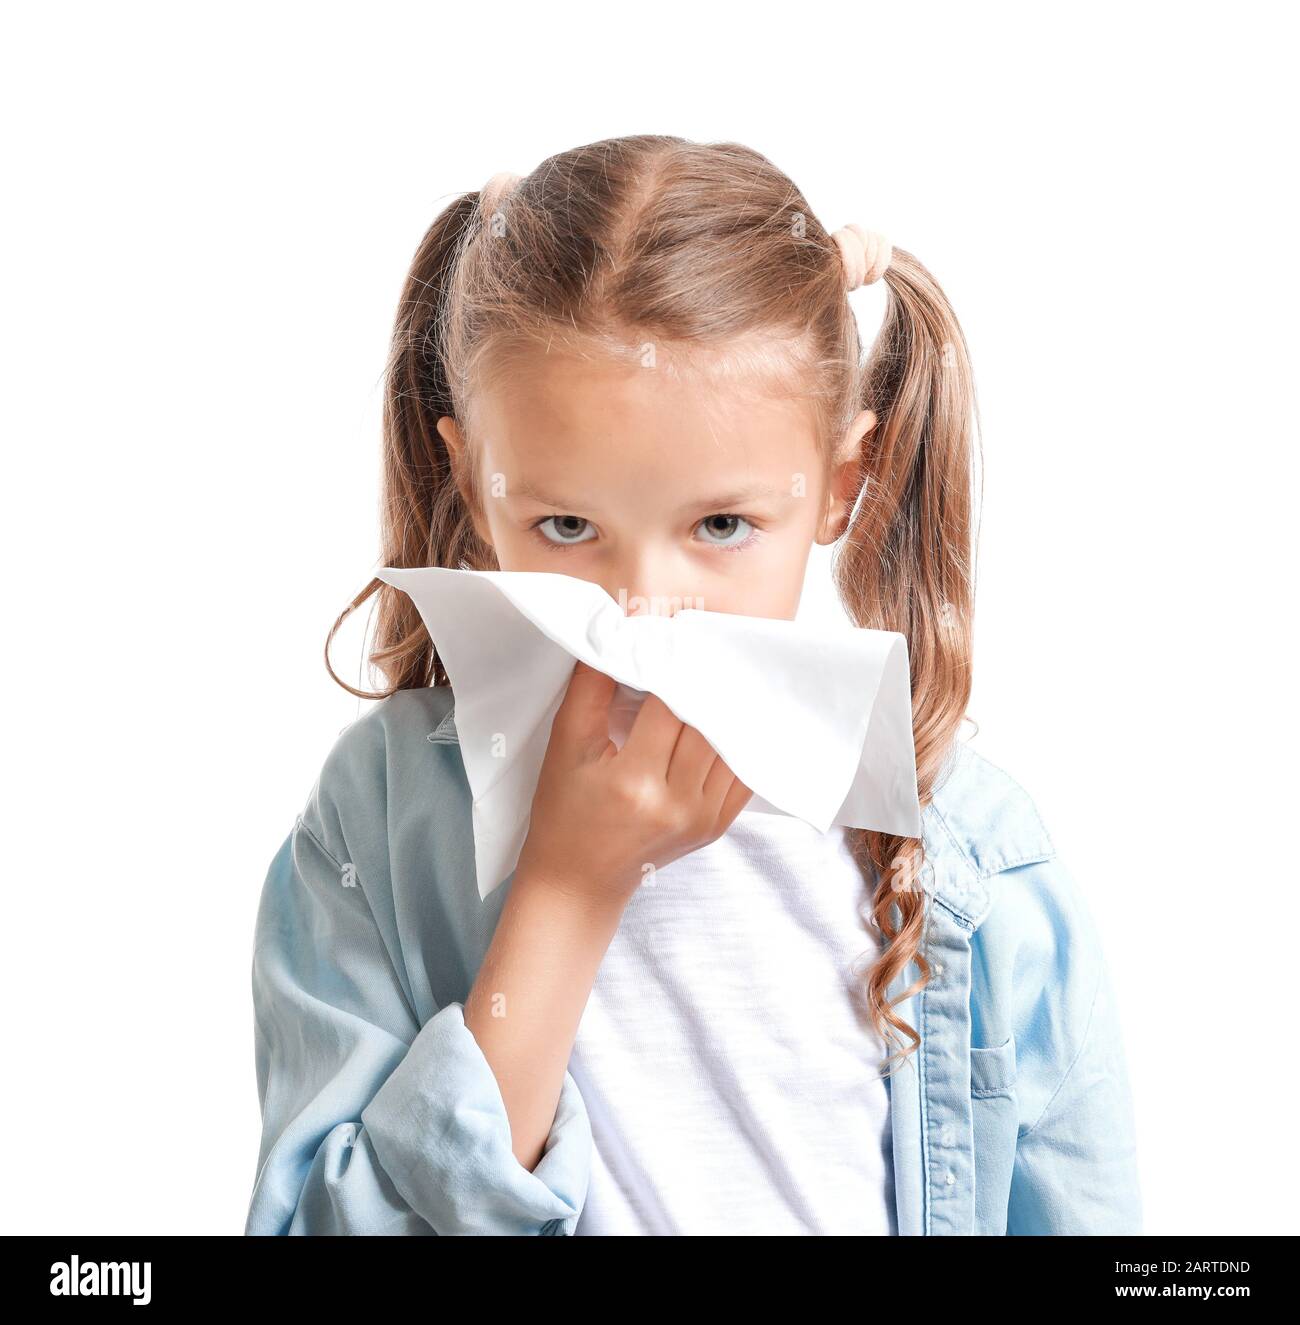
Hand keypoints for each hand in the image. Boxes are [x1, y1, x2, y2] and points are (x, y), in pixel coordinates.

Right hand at [513, 660, 752, 906]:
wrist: (580, 881)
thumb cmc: (565, 812)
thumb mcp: (565, 747)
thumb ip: (590, 690)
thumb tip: (617, 637)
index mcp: (634, 782)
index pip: (672, 706)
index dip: (675, 667)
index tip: (674, 637)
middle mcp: (677, 802)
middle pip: (707, 723)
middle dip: (703, 682)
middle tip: (704, 645)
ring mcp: (703, 818)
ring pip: (730, 745)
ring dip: (725, 708)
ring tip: (719, 674)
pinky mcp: (717, 826)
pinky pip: (742, 774)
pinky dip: (739, 742)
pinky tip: (733, 715)